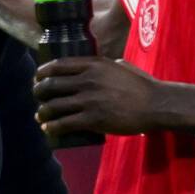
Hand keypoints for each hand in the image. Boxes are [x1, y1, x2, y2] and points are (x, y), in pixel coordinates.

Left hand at [33, 56, 162, 136]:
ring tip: (40, 116)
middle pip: (51, 85)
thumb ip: (103, 65)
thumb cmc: (141, 85)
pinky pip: (65, 123)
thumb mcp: (120, 66)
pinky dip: (53, 127)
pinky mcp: (93, 119)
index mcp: (93, 64)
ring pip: (54, 106)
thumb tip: (92, 67)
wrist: (156, 104)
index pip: (58, 65)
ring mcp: (89, 99)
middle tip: (37, 97)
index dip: (43, 72)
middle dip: (39, 92)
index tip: (37, 77)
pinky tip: (48, 129)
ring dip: (43, 112)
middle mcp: (87, 80)